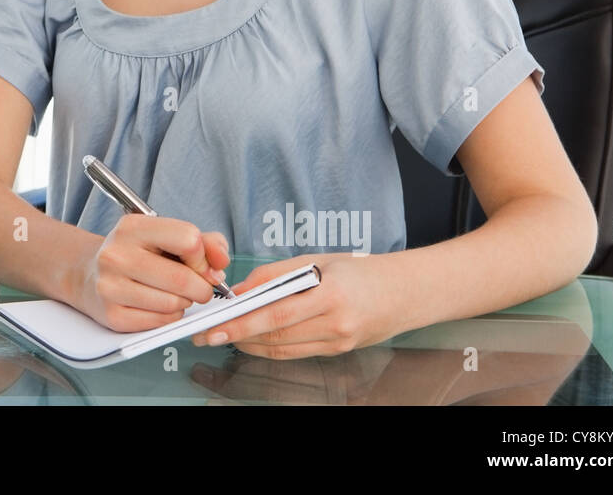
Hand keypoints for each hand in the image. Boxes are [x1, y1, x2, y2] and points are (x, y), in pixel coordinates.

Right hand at [75, 214, 229, 332]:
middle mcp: (117, 254)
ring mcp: (111, 286)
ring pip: (174, 304)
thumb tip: (221, 263)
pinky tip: (160, 306)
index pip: (188, 239)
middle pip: (183, 278)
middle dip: (202, 288)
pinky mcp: (112, 315)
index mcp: (132, 227)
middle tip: (199, 288)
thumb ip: (204, 242)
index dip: (203, 256)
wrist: (88, 273)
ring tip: (174, 294)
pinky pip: (161, 322)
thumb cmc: (136, 253)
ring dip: (184, 303)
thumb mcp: (165, 236)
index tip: (198, 262)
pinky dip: (170, 317)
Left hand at [189, 252, 407, 358]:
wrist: (406, 292)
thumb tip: (240, 289)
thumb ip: (275, 274)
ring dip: (249, 344)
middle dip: (237, 335)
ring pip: (282, 348)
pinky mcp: (338, 351)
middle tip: (207, 335)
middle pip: (275, 335)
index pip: (275, 314)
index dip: (242, 322)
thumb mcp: (316, 260)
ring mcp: (337, 342)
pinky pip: (295, 352)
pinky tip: (251, 340)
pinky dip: (269, 347)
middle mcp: (335, 323)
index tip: (215, 325)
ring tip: (223, 336)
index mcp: (330, 294)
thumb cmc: (360, 269)